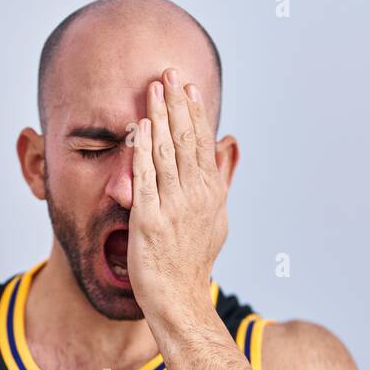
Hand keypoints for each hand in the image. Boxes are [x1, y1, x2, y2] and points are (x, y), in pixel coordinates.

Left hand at [128, 67, 228, 326]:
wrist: (179, 298)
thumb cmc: (193, 261)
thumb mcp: (217, 218)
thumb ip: (220, 179)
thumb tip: (228, 146)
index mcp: (211, 193)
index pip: (202, 143)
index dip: (194, 112)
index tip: (187, 86)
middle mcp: (195, 195)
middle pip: (186, 140)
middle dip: (177, 103)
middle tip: (169, 71)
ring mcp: (173, 206)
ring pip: (167, 152)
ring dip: (160, 117)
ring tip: (154, 88)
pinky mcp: (150, 219)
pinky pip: (146, 178)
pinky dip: (144, 150)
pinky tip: (141, 127)